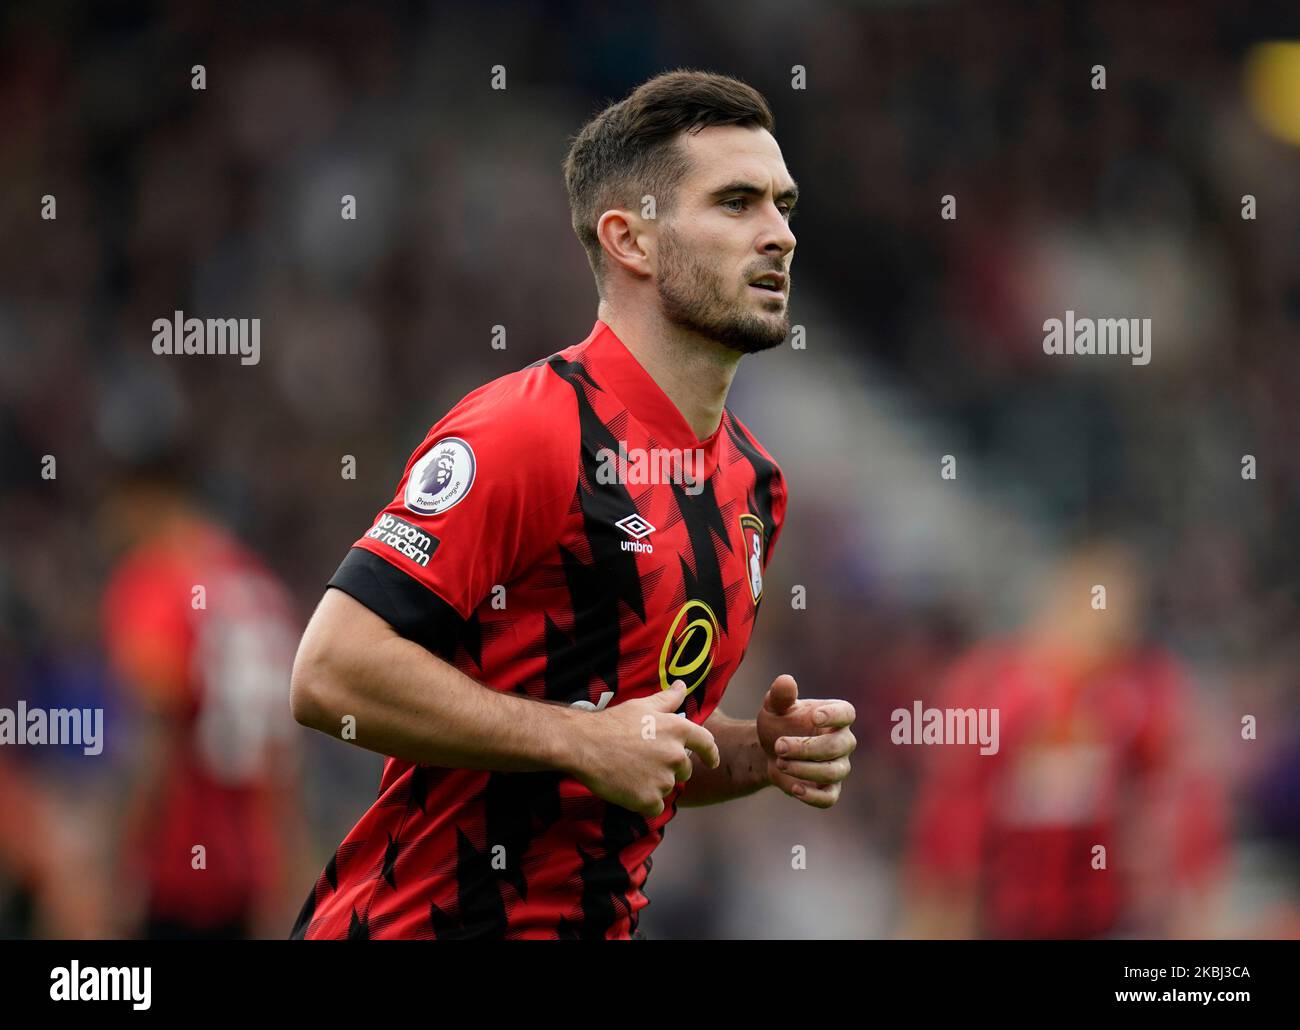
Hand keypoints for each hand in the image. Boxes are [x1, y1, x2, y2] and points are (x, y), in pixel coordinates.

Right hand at [567, 681, 719, 819]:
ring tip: (631, 772)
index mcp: (678, 730)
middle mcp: (676, 755)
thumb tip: (682, 685)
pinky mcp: (648, 799)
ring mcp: (663, 779)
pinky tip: (628, 789)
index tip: (711, 761)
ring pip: (668, 788)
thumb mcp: (643, 705)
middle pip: (684, 770)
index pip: (706, 743)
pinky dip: (644, 802)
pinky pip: (654, 806)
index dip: (710, 754)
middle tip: (644, 761)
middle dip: (670, 768)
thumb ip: (668, 699)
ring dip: (655, 784)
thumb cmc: (613, 722)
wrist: (585, 745)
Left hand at [757, 674, 855, 808]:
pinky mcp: (829, 789)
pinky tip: (794, 788)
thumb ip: (780, 695)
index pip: (846, 713)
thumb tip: (785, 681)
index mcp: (836, 715)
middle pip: (836, 746)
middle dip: (805, 747)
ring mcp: (838, 766)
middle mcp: (843, 741)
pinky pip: (829, 798)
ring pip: (831, 772)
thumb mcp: (774, 707)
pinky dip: (812, 796)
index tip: (813, 717)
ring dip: (804, 769)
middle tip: (778, 745)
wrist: (770, 750)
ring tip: (780, 762)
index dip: (833, 716)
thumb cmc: (779, 722)